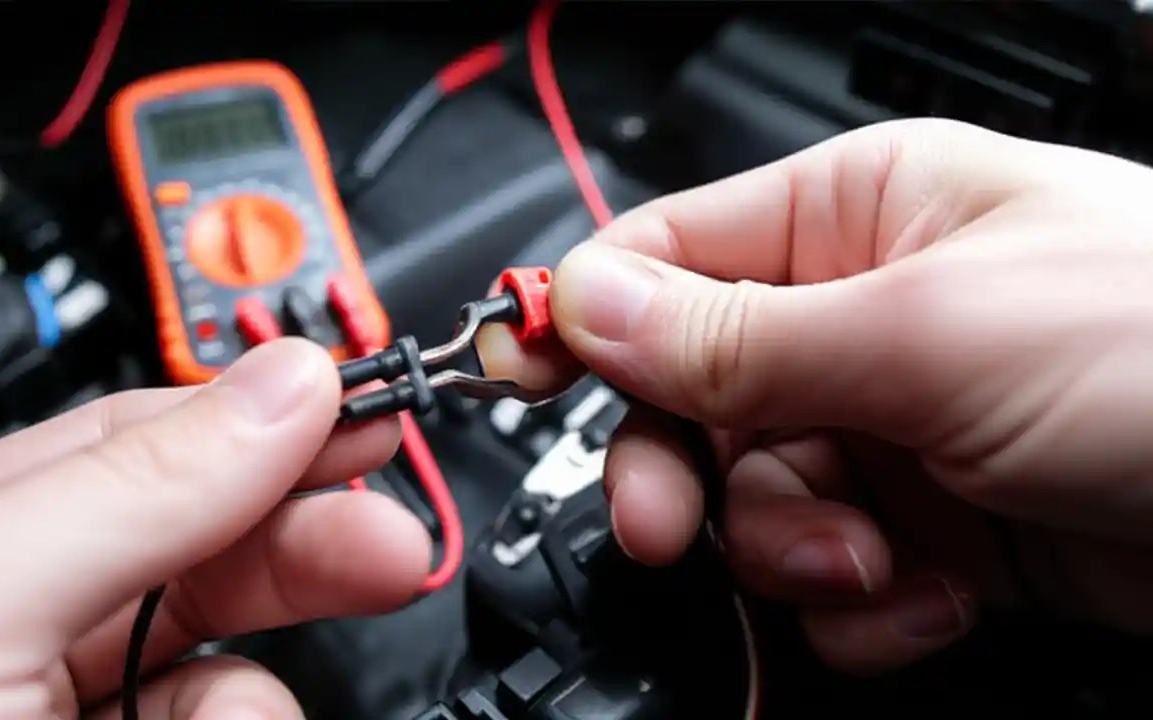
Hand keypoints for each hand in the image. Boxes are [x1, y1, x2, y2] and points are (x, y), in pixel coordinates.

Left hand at [0, 339, 429, 718]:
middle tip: (391, 551)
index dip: (263, 422)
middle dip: (306, 547)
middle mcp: (18, 630)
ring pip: (233, 677)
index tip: (362, 410)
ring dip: (248, 706)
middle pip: (209, 551)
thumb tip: (282, 387)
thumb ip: (140, 484)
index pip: (145, 444)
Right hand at [477, 118, 1152, 673]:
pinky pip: (838, 577)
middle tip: (678, 525)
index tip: (520, 381)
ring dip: (796, 554)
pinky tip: (935, 595)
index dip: (586, 323)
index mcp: (857, 215)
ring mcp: (902, 428)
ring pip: (760, 504)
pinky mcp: (943, 525)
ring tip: (875, 564)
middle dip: (690, 476)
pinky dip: (867, 608)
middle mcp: (867, 317)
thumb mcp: (930, 332)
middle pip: (694, 402)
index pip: (666, 259)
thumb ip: (739, 337)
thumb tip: (592, 308)